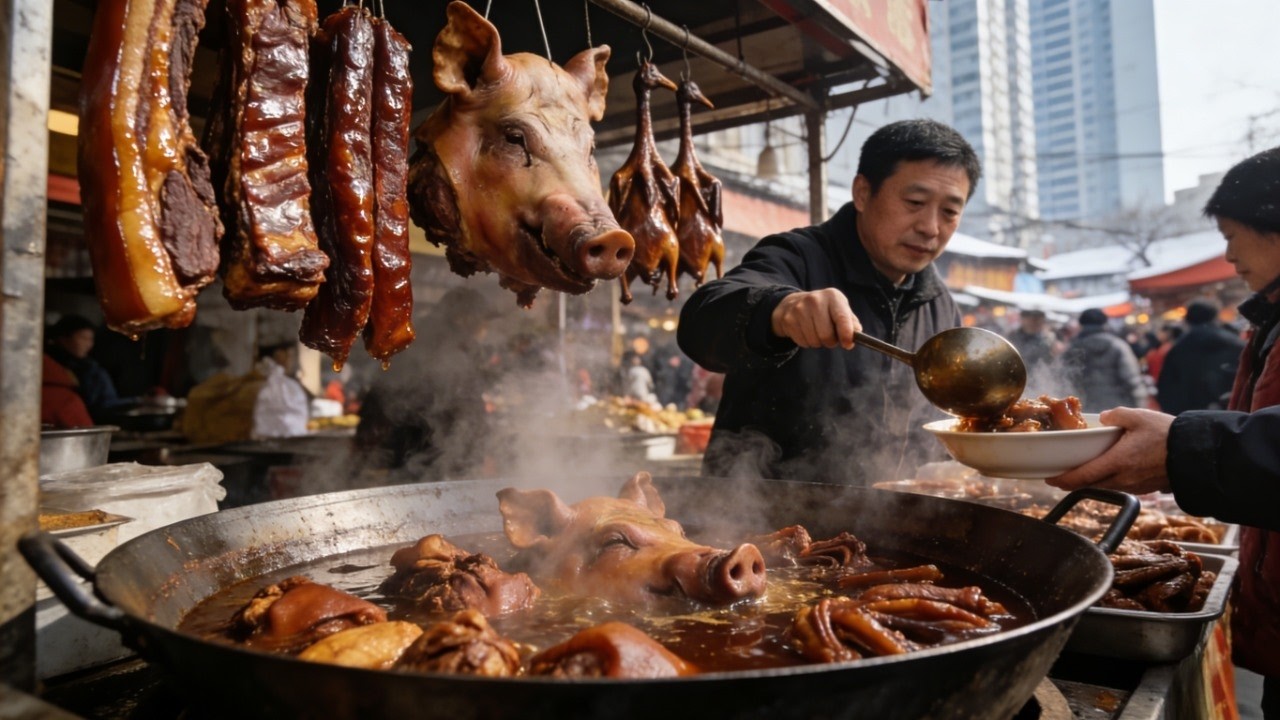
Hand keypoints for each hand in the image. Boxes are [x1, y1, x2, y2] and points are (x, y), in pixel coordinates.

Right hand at [770, 289, 861, 348]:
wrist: (792, 303)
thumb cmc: (823, 309)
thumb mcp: (839, 309)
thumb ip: (851, 322)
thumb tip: (857, 335)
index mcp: (832, 296)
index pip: (841, 317)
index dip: (846, 334)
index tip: (848, 344)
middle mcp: (815, 300)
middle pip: (826, 335)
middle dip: (830, 341)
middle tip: (830, 337)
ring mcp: (799, 309)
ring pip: (814, 341)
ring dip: (818, 342)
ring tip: (816, 332)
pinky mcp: (788, 319)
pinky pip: (802, 342)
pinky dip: (807, 342)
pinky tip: (806, 332)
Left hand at [1045, 407, 1174, 494]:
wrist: (1195, 453)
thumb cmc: (1167, 434)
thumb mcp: (1138, 417)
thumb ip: (1115, 416)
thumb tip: (1101, 418)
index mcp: (1117, 462)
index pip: (1082, 477)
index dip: (1062, 480)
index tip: (1050, 478)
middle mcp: (1123, 478)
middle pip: (1089, 486)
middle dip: (1072, 483)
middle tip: (1059, 477)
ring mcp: (1134, 486)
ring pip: (1104, 487)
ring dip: (1089, 483)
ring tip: (1080, 473)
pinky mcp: (1144, 488)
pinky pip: (1119, 487)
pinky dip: (1107, 482)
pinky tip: (1106, 472)